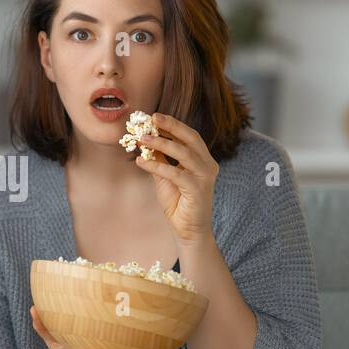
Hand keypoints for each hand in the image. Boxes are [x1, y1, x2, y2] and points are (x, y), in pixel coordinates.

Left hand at [134, 113, 218, 245]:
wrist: (188, 231)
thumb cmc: (178, 204)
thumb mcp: (165, 177)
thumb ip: (159, 159)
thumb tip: (145, 140)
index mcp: (203, 160)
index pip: (189, 136)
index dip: (173, 125)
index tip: (154, 117)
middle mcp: (208, 165)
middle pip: (191, 138)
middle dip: (171, 126)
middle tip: (152, 118)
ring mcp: (205, 177)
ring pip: (183, 153)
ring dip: (161, 144)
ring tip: (141, 139)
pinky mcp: (198, 189)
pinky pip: (175, 173)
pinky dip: (156, 166)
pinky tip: (140, 162)